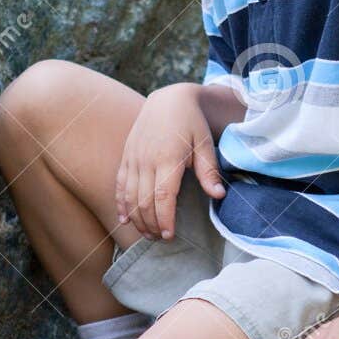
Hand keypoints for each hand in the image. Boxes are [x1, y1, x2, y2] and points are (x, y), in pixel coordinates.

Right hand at [116, 84, 225, 238]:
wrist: (168, 99)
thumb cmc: (191, 123)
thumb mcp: (204, 143)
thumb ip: (209, 171)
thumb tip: (219, 195)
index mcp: (168, 157)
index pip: (163, 196)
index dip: (164, 219)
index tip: (169, 235)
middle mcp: (146, 160)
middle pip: (144, 201)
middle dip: (151, 224)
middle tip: (160, 239)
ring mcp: (133, 158)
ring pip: (129, 196)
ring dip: (136, 218)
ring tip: (147, 234)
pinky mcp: (126, 157)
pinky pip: (120, 185)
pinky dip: (121, 204)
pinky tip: (124, 220)